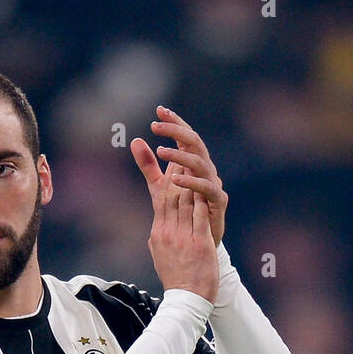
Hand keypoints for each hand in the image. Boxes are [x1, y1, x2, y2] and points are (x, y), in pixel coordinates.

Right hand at [131, 124, 217, 303]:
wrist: (185, 300)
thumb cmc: (177, 279)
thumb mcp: (161, 253)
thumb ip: (160, 234)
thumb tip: (156, 224)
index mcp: (158, 232)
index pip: (162, 198)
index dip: (168, 175)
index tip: (173, 157)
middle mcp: (167, 232)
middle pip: (171, 194)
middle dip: (177, 169)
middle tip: (181, 147)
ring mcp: (182, 237)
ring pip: (185, 201)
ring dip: (189, 177)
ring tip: (193, 158)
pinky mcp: (198, 244)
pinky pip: (199, 216)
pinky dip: (201, 198)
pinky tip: (205, 184)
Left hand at [135, 106, 226, 245]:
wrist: (196, 243)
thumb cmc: (181, 212)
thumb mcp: (159, 186)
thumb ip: (148, 165)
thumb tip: (134, 140)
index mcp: (193, 162)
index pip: (185, 136)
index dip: (174, 122)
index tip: (159, 110)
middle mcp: (205, 169)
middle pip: (194, 142)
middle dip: (176, 131)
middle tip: (156, 126)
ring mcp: (213, 184)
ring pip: (200, 162)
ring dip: (180, 155)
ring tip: (161, 151)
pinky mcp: (217, 201)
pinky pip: (207, 187)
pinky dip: (191, 182)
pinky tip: (176, 178)